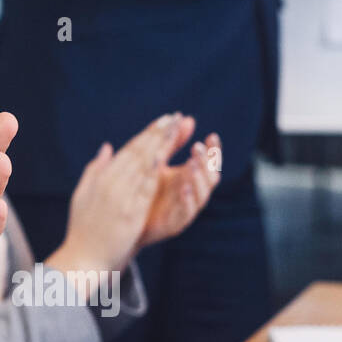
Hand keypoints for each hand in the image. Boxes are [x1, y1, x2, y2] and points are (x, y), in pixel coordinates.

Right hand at [47, 113, 212, 284]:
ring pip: (143, 166)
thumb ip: (95, 169)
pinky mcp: (129, 215)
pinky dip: (155, 172)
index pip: (130, 149)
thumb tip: (107, 148)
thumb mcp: (83, 194)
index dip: (148, 133)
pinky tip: (165, 158)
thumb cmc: (82, 228)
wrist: (83, 258)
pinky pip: (144, 189)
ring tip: (176, 130)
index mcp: (102, 178)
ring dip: (161, 146)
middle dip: (158, 133)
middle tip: (175, 117)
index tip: (164, 120)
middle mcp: (110, 184)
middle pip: (139, 153)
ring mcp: (120, 199)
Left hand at [137, 131, 220, 248]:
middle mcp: (193, 192)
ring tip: (192, 164)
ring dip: (199, 178)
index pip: (210, 162)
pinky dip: (188, 199)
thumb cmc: (144, 189)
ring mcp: (186, 208)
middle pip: (210, 177)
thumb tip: (186, 117)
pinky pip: (187, 212)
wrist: (127, 221)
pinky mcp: (176, 223)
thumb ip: (172, 142)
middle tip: (197, 148)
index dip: (214, 150)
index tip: (211, 136)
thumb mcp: (158, 161)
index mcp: (191, 176)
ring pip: (202, 194)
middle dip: (206, 162)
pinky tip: (184, 187)